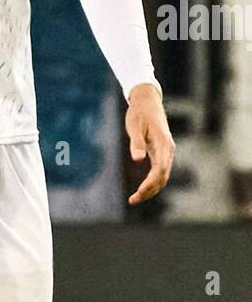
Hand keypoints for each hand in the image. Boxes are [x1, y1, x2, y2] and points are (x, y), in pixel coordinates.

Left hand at [125, 84, 174, 204]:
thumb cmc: (139, 113)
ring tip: (134, 198)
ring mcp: (167, 152)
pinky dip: (152, 182)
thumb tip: (137, 160)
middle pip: (163, 177)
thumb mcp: (134, 126)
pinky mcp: (162, 152)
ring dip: (151, 189)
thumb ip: (136, 143)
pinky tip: (142, 188)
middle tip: (132, 200)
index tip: (138, 193)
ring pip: (163, 176)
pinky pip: (160, 171)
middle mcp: (168, 150)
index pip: (160, 170)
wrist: (148, 101)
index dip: (150, 183)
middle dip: (149, 191)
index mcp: (163, 144)